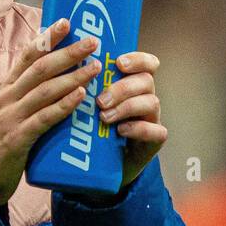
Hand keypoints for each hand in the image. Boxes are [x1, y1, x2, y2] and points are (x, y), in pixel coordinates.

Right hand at [0, 19, 102, 207]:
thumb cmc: (6, 145)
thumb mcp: (14, 114)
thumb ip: (31, 96)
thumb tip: (60, 77)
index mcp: (7, 89)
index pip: (27, 57)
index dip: (46, 38)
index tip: (66, 22)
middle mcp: (7, 99)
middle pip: (40, 68)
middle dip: (68, 53)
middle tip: (93, 42)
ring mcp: (11, 118)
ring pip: (45, 90)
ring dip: (72, 76)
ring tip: (95, 67)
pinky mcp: (18, 139)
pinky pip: (43, 118)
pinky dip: (63, 105)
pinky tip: (80, 96)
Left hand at [96, 49, 166, 187]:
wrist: (100, 166)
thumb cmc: (91, 127)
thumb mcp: (87, 103)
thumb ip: (85, 84)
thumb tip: (69, 64)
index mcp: (133, 83)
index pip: (147, 63)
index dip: (137, 59)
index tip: (119, 63)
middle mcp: (146, 97)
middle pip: (146, 80)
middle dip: (123, 88)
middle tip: (100, 101)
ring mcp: (152, 119)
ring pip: (151, 102)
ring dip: (127, 107)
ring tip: (104, 116)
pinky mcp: (154, 141)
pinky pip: (156, 131)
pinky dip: (139, 129)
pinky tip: (121, 131)